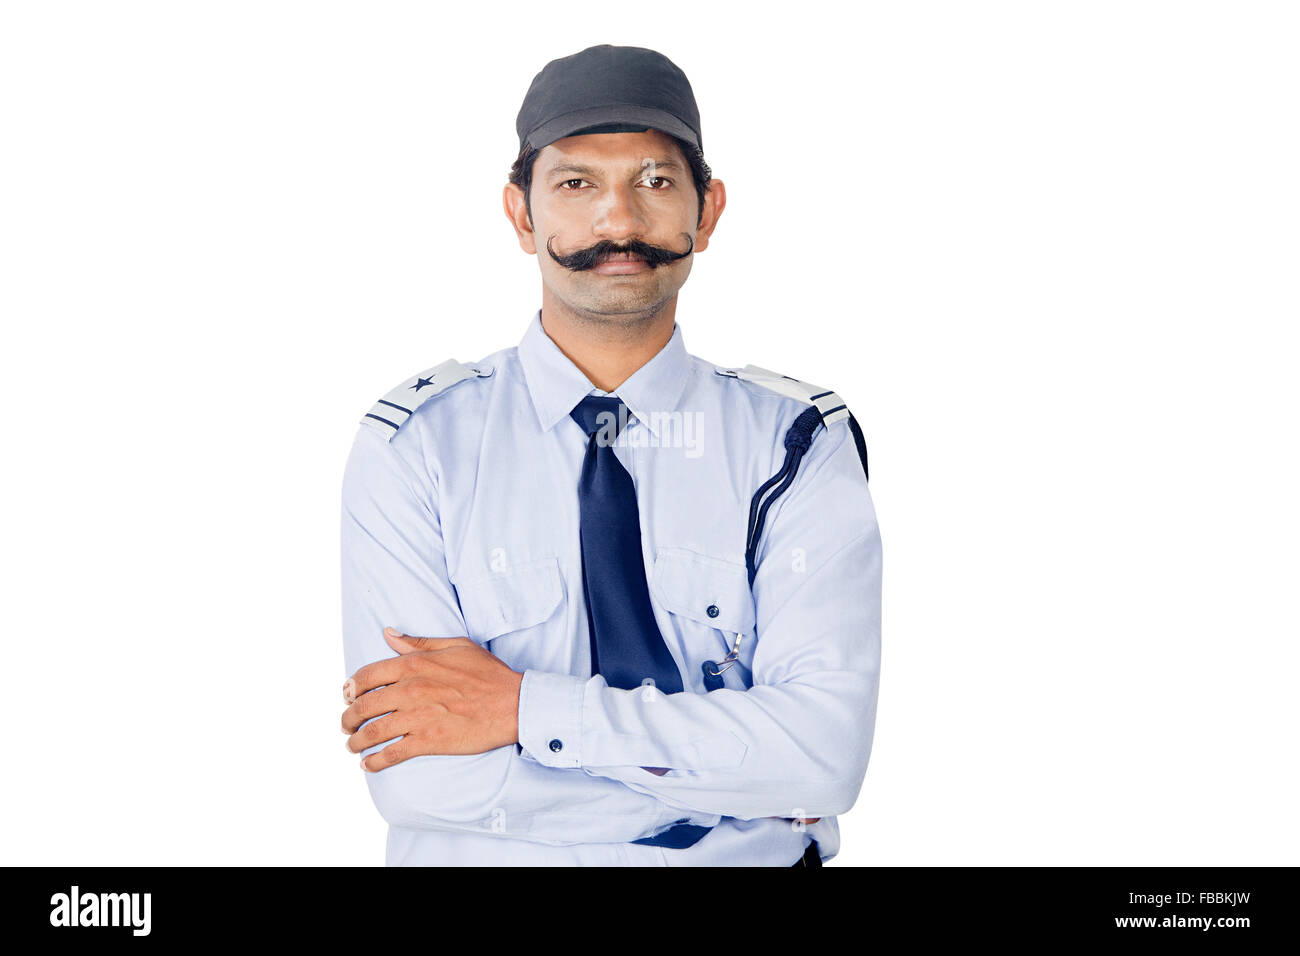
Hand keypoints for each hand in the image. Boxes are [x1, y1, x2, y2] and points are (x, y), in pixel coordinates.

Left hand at [343, 627, 523, 770]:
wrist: (512, 704)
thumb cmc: (488, 673)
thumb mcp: (456, 646)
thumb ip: (418, 641)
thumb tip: (388, 634)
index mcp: (414, 664)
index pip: (367, 675)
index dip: (351, 688)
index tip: (347, 696)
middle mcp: (410, 689)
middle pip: (363, 706)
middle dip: (348, 718)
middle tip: (346, 726)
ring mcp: (417, 717)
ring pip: (372, 732)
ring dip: (356, 742)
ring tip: (352, 746)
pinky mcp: (428, 741)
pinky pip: (391, 754)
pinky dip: (374, 762)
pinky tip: (368, 765)